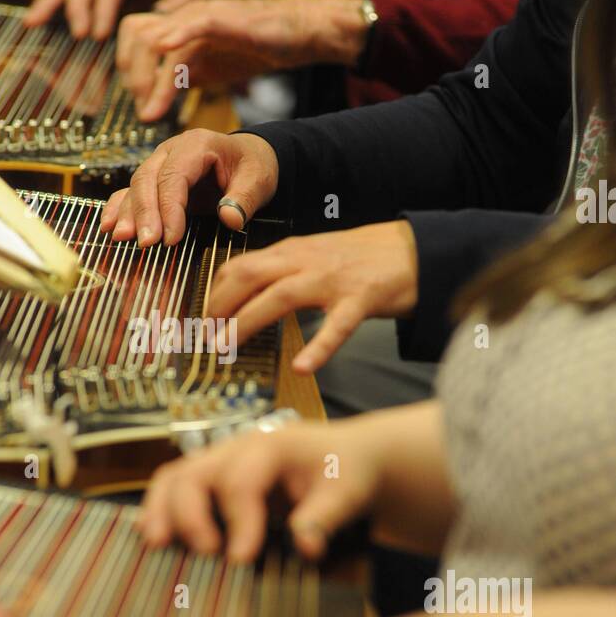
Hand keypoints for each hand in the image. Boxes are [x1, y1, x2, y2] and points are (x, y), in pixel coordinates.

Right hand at [98, 128, 277, 245]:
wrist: (247, 157)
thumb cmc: (252, 165)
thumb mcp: (258, 178)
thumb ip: (245, 198)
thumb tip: (229, 219)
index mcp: (196, 145)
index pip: (174, 176)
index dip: (169, 208)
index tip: (171, 238)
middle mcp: (171, 151)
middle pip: (148, 179)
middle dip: (145, 213)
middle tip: (146, 243)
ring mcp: (159, 164)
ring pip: (136, 186)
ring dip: (128, 214)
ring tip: (123, 239)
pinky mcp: (155, 180)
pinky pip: (130, 191)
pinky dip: (118, 208)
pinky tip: (109, 226)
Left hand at [117, 0, 369, 120]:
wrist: (300, 30)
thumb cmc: (258, 45)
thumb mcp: (209, 68)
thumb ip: (180, 78)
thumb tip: (153, 100)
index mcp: (177, 27)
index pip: (133, 38)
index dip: (128, 70)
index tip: (138, 103)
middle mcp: (185, 17)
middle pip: (135, 34)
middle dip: (133, 75)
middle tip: (144, 110)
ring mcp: (204, 15)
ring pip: (160, 35)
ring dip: (151, 76)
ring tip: (154, 109)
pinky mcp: (227, 17)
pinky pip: (197, 22)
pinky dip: (177, 38)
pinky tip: (167, 54)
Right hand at [138, 420, 381, 563]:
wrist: (347, 455)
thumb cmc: (346, 471)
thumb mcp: (348, 491)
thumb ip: (325, 516)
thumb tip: (306, 546)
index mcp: (270, 446)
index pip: (241, 481)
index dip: (238, 521)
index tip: (241, 560)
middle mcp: (236, 447)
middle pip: (194, 474)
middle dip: (190, 515)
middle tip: (205, 554)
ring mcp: (219, 460)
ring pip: (173, 477)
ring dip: (160, 511)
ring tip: (156, 545)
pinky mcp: (211, 477)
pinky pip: (173, 487)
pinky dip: (158, 510)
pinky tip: (152, 539)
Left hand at [207, 222, 418, 371]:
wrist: (415, 250)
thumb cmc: (365, 258)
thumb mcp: (317, 256)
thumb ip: (285, 271)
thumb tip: (249, 293)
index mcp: (293, 251)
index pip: (240, 265)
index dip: (214, 292)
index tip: (200, 318)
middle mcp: (307, 261)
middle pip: (249, 276)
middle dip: (219, 306)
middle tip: (203, 336)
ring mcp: (333, 280)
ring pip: (280, 296)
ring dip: (246, 322)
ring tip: (226, 348)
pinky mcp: (362, 299)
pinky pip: (337, 326)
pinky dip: (317, 347)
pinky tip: (301, 367)